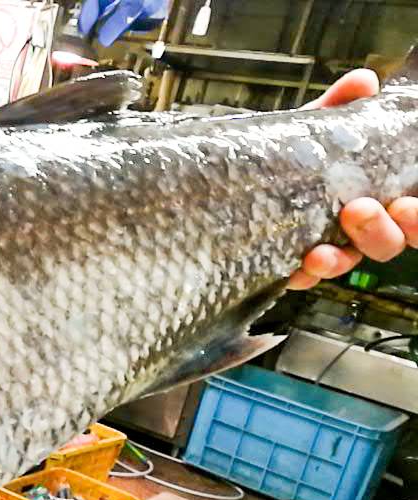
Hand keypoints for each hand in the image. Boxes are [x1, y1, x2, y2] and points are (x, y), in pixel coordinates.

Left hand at [287, 69, 417, 289]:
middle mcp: (358, 227)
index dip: (417, 217)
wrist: (239, 173)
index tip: (407, 204)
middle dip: (380, 232)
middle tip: (360, 210)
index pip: (412, 214)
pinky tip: (293, 269)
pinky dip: (298, 275)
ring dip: (337, 260)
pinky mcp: (290, 263)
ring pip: (345, 263)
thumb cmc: (294, 154)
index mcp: (378, 195)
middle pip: (387, 243)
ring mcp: (327, 247)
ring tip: (320, 251)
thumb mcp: (316, 129)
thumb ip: (340, 108)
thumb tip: (362, 82)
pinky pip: (299, 278)